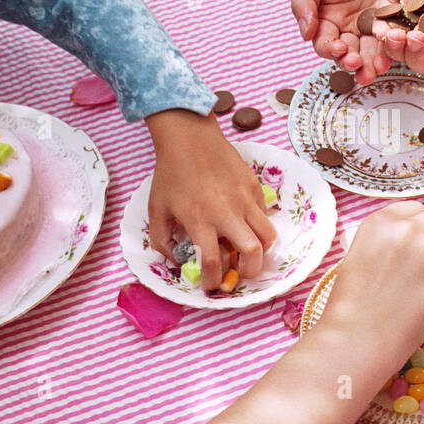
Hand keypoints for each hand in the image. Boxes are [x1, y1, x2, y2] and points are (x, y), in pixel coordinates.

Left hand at [145, 110, 275, 289]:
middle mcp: (226, 212)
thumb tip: (177, 259)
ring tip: (250, 253)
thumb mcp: (155, 208)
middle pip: (252, 253)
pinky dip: (258, 226)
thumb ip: (162, 239)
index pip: (212, 262)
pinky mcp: (253, 186)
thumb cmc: (170, 173)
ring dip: (261, 251)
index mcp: (199, 220)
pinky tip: (245, 224)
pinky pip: (264, 215)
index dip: (213, 281)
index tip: (211, 286)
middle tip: (241, 275)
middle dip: (249, 272)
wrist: (189, 137)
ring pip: (267, 235)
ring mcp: (244, 199)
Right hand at [291, 0, 410, 84]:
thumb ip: (304, 0)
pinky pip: (397, 35)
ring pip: (373, 50)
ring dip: (375, 63)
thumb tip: (304, 33)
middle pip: (349, 53)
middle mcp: (349, 24)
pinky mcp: (398, 16)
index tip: (339, 49)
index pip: (325, 43)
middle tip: (360, 66)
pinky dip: (398, 45)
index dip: (330, 51)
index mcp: (326, 17)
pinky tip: (401, 49)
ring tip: (379, 69)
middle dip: (354, 63)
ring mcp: (375, 22)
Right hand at [322, 202, 423, 381]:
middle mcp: (409, 230)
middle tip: (423, 273)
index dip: (419, 229)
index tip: (414, 247)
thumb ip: (388, 240)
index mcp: (382, 221)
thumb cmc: (351, 305)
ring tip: (423, 294)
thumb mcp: (360, 255)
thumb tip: (417, 239)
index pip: (416, 209)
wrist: (356, 339)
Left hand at [375, 0, 423, 73]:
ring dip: (393, 46)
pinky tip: (378, 25)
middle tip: (412, 37)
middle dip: (414, 52)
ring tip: (391, 35)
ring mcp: (410, 18)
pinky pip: (382, 20)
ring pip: (397, 45)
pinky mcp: (392, 1)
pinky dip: (379, 26)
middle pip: (418, 57)